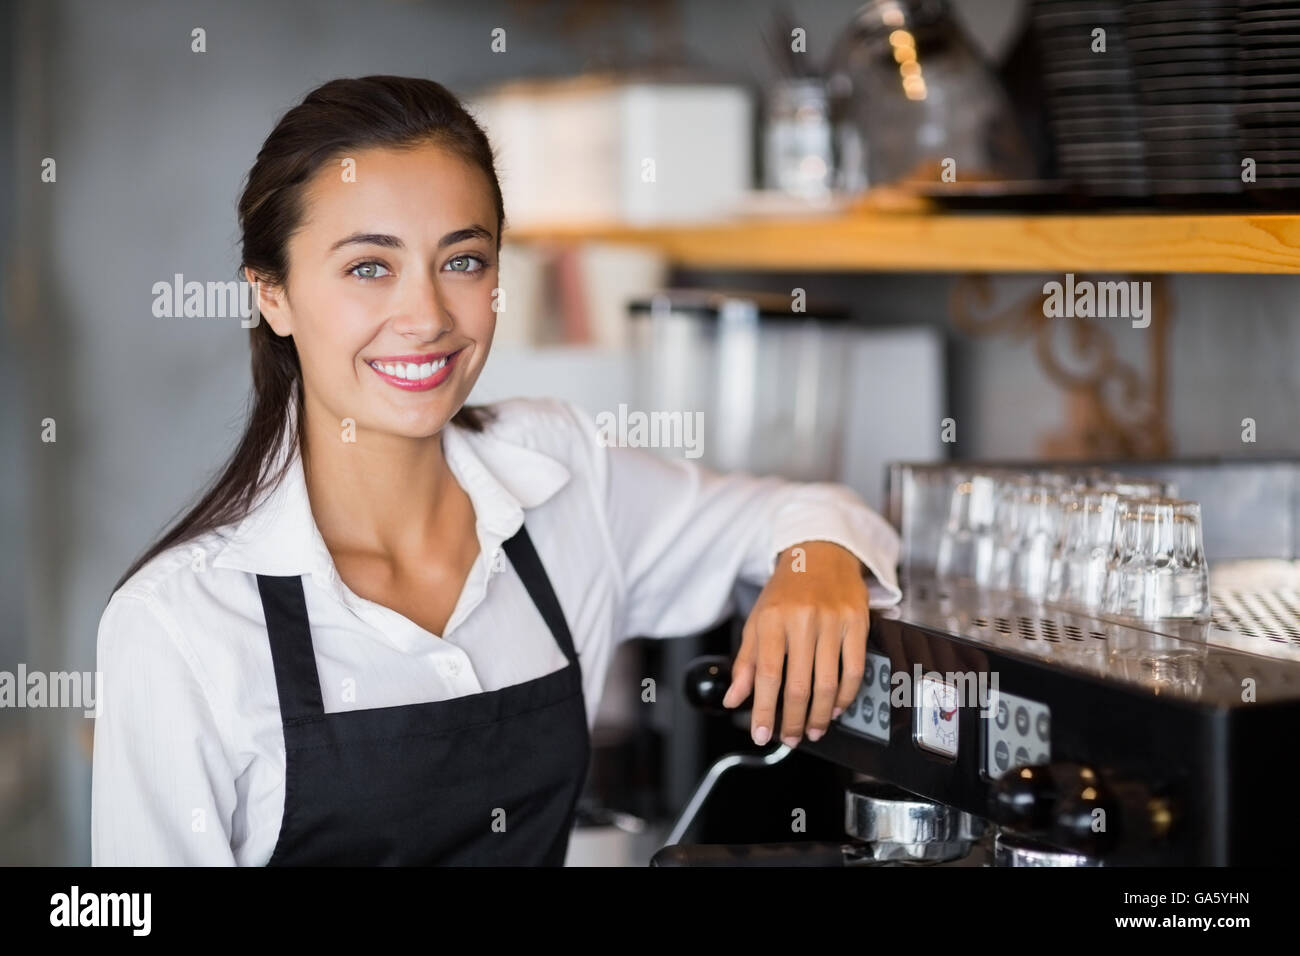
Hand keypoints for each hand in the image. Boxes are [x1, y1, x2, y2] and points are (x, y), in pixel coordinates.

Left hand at [722, 540, 869, 746]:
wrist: (819, 553)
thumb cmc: (786, 590)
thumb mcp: (757, 621)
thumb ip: (746, 663)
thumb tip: (734, 699)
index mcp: (772, 620)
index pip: (767, 675)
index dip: (765, 710)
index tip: (762, 733)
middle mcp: (802, 619)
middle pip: (799, 685)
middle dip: (794, 721)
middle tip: (791, 738)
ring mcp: (832, 621)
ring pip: (828, 683)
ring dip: (821, 716)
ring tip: (814, 729)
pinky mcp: (857, 621)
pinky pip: (854, 669)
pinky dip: (846, 695)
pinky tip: (836, 707)